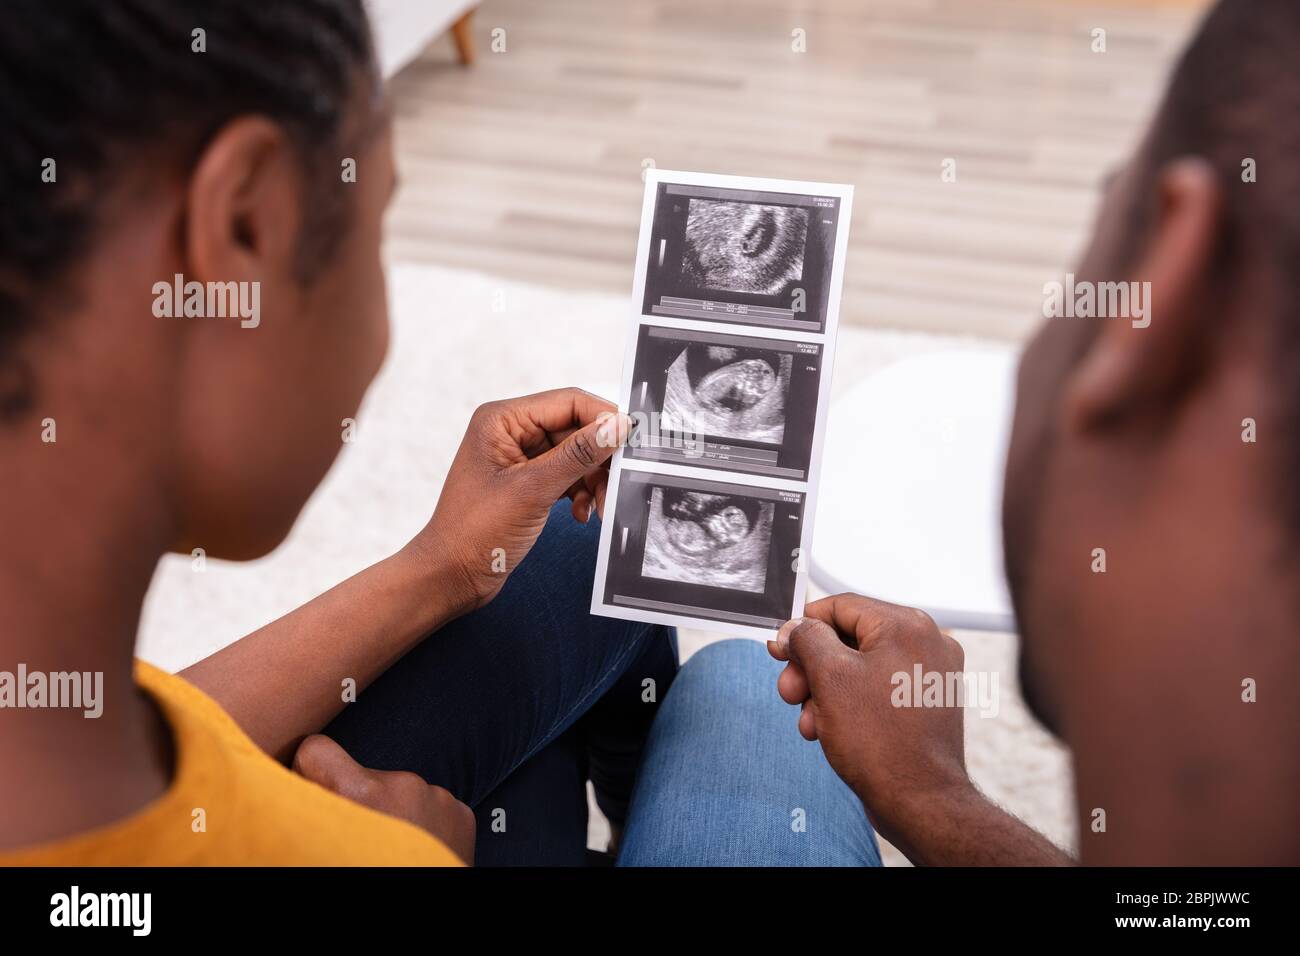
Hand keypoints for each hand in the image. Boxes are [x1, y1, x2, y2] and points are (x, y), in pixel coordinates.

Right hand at [293, 734, 475, 863]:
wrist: (425, 917)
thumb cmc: (364, 869)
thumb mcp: (323, 846)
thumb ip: (312, 812)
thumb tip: (286, 792)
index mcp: (358, 792)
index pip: (317, 748)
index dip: (311, 771)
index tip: (312, 790)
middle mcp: (400, 784)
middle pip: (363, 775)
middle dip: (359, 801)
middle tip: (359, 839)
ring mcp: (437, 795)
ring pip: (399, 791)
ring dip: (394, 814)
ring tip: (390, 852)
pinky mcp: (461, 810)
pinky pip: (430, 805)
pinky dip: (422, 824)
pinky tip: (415, 852)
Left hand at [410, 388, 630, 611]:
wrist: (450, 576)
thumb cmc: (474, 533)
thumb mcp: (532, 490)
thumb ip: (577, 455)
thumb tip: (616, 426)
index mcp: (503, 420)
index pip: (568, 402)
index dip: (603, 419)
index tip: (632, 442)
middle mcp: (511, 432)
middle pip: (576, 429)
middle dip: (599, 459)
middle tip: (616, 485)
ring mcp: (519, 458)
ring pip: (576, 455)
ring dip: (592, 480)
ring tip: (599, 506)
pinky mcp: (527, 482)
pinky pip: (567, 476)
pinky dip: (580, 493)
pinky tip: (580, 514)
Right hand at [768, 594, 972, 848]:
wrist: (919, 802)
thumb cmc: (882, 744)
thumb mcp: (829, 678)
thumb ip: (807, 640)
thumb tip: (796, 627)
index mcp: (908, 626)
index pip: (841, 606)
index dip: (803, 627)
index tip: (780, 648)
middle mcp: (926, 643)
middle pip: (849, 638)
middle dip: (811, 667)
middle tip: (790, 691)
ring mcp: (928, 674)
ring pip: (858, 667)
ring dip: (824, 691)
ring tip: (810, 721)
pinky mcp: (924, 702)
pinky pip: (876, 688)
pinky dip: (848, 703)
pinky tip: (827, 729)